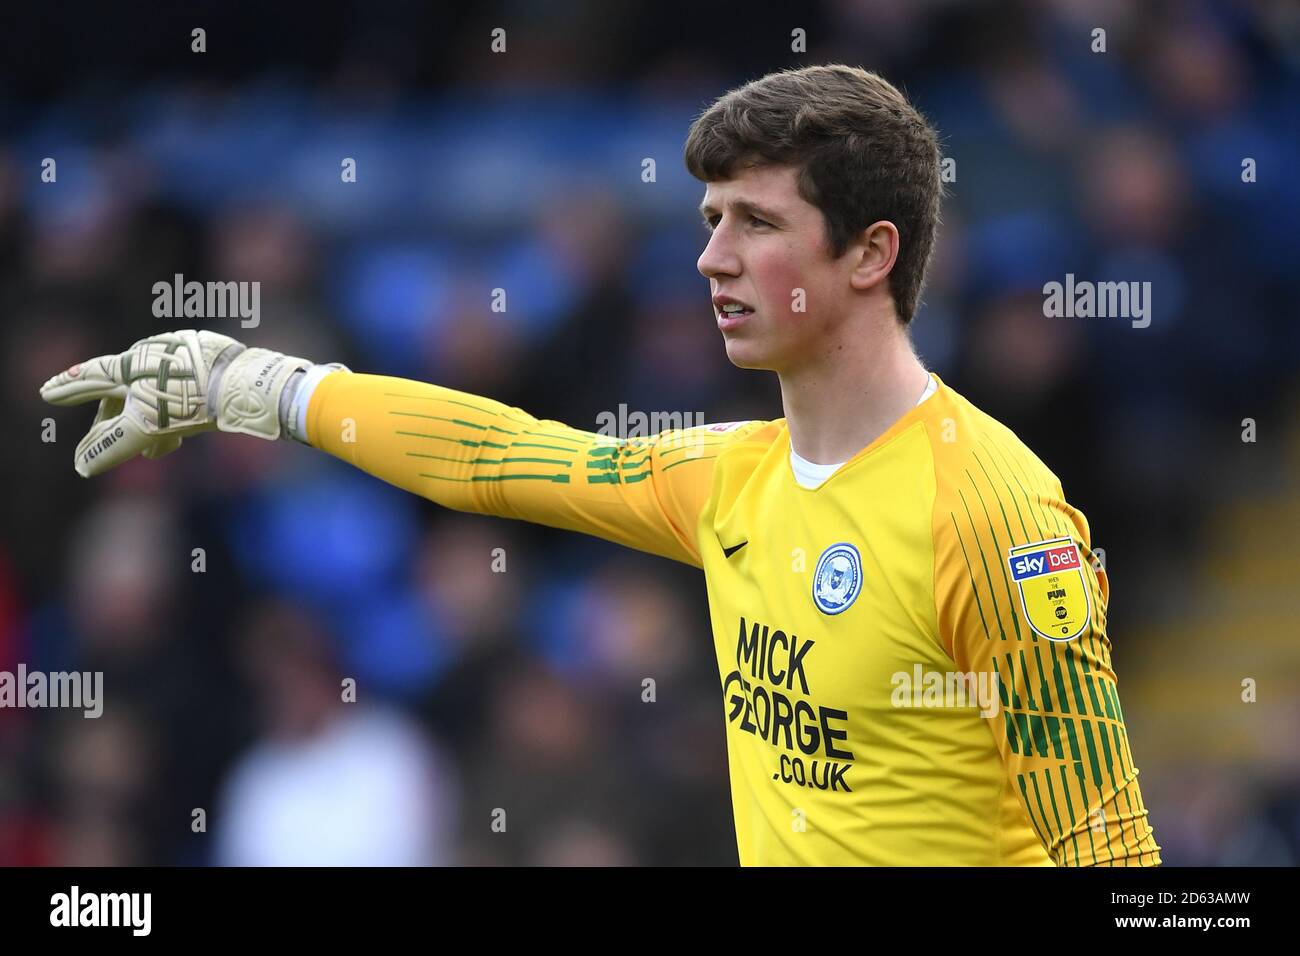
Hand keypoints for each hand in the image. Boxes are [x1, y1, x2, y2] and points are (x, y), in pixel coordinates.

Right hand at [40, 329, 312, 476]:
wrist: (246, 386)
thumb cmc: (190, 401)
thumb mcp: (145, 425)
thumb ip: (112, 444)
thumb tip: (82, 465)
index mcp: (132, 362)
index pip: (90, 376)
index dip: (68, 388)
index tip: (47, 392)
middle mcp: (155, 354)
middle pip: (124, 391)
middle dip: (115, 421)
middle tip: (105, 441)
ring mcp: (184, 358)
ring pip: (155, 398)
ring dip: (149, 427)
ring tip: (155, 453)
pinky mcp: (211, 366)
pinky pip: (182, 395)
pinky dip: (175, 419)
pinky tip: (182, 439)